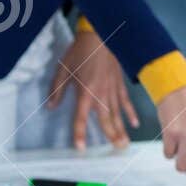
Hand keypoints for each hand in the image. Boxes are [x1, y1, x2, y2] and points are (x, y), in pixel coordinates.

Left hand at [48, 29, 137, 149]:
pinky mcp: (120, 84)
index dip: (80, 134)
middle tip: (117, 150)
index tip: (81, 148)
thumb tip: (51, 107)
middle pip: (107, 120)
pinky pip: (126, 102)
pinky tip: (134, 123)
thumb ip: (56, 90)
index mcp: (85, 92)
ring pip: (118, 114)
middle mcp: (100, 94)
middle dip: (112, 136)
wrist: (100, 36)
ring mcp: (113, 90)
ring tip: (125, 143)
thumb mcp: (63, 70)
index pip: (81, 118)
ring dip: (122, 129)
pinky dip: (130, 113)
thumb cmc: (80, 52)